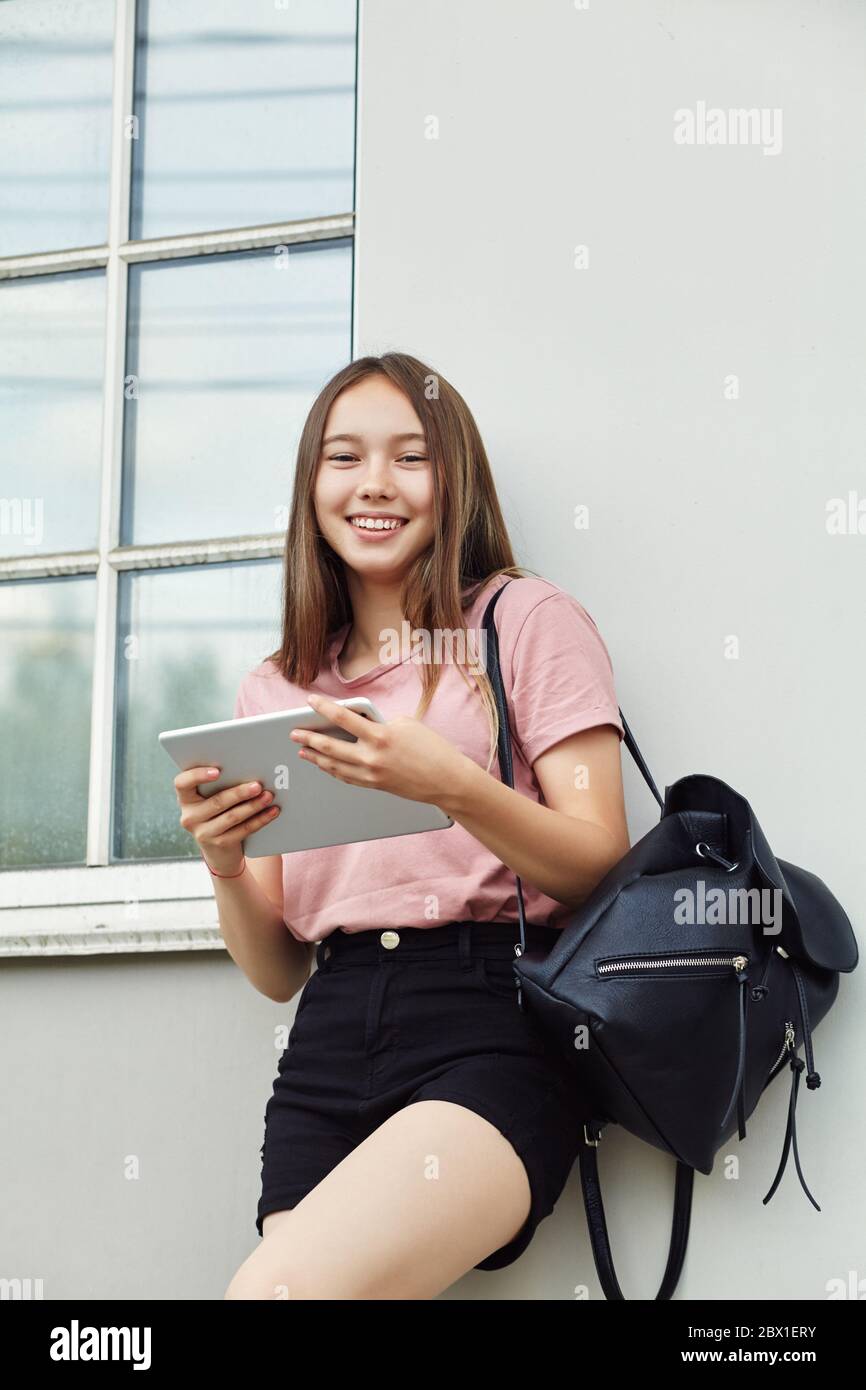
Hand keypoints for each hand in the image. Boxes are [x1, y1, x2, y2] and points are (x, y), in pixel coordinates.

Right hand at [173, 766, 279, 874]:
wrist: (219, 850)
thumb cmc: (217, 813)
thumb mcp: (212, 799)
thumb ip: (221, 784)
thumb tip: (249, 768)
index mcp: (186, 799)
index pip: (182, 783)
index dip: (197, 776)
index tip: (217, 771)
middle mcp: (190, 816)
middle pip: (216, 802)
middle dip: (239, 792)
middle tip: (258, 785)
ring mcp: (203, 833)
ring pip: (232, 816)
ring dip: (253, 805)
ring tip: (268, 796)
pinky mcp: (220, 844)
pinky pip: (243, 829)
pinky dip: (260, 819)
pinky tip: (272, 811)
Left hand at [290, 693, 467, 805]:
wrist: (447, 780)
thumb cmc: (432, 749)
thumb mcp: (405, 724)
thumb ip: (378, 722)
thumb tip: (359, 725)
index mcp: (380, 736)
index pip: (343, 718)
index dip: (323, 707)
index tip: (310, 700)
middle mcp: (371, 757)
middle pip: (330, 747)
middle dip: (309, 739)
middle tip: (293, 733)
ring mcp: (371, 775)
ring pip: (334, 765)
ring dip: (316, 758)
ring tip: (302, 751)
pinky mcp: (374, 786)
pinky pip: (346, 777)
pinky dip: (333, 770)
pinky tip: (325, 765)